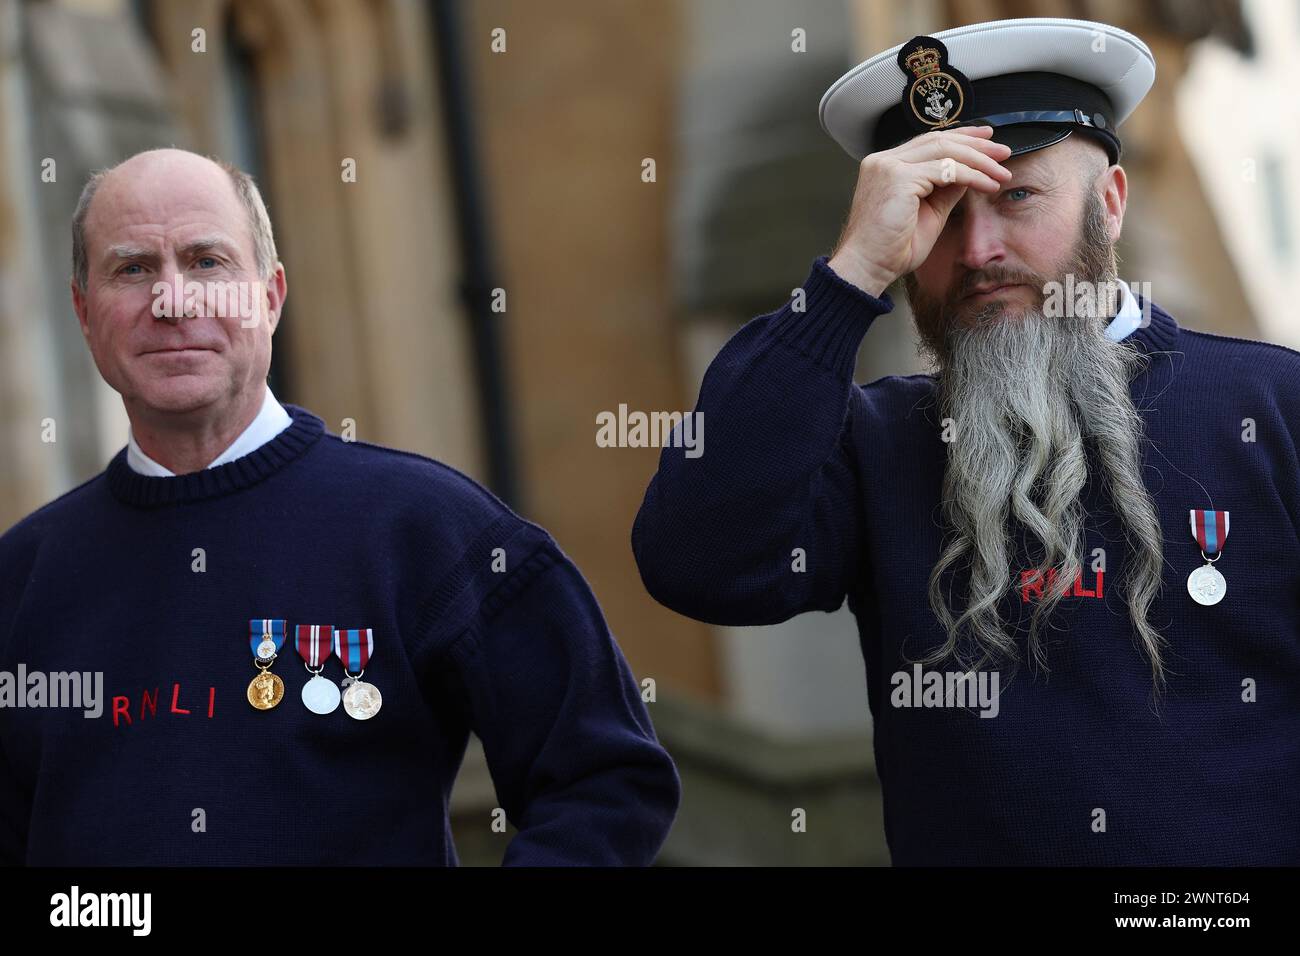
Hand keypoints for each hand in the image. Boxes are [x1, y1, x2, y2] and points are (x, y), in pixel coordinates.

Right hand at [827, 126, 1011, 296]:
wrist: (867, 268)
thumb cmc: (891, 249)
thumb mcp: (928, 213)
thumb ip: (945, 190)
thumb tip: (969, 173)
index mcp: (885, 166)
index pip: (928, 142)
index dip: (961, 137)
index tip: (986, 140)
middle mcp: (883, 161)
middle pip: (938, 140)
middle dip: (976, 145)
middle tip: (1003, 152)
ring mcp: (888, 167)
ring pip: (944, 151)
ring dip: (979, 160)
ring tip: (1001, 171)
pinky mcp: (897, 178)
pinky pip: (945, 170)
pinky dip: (972, 176)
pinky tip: (988, 185)